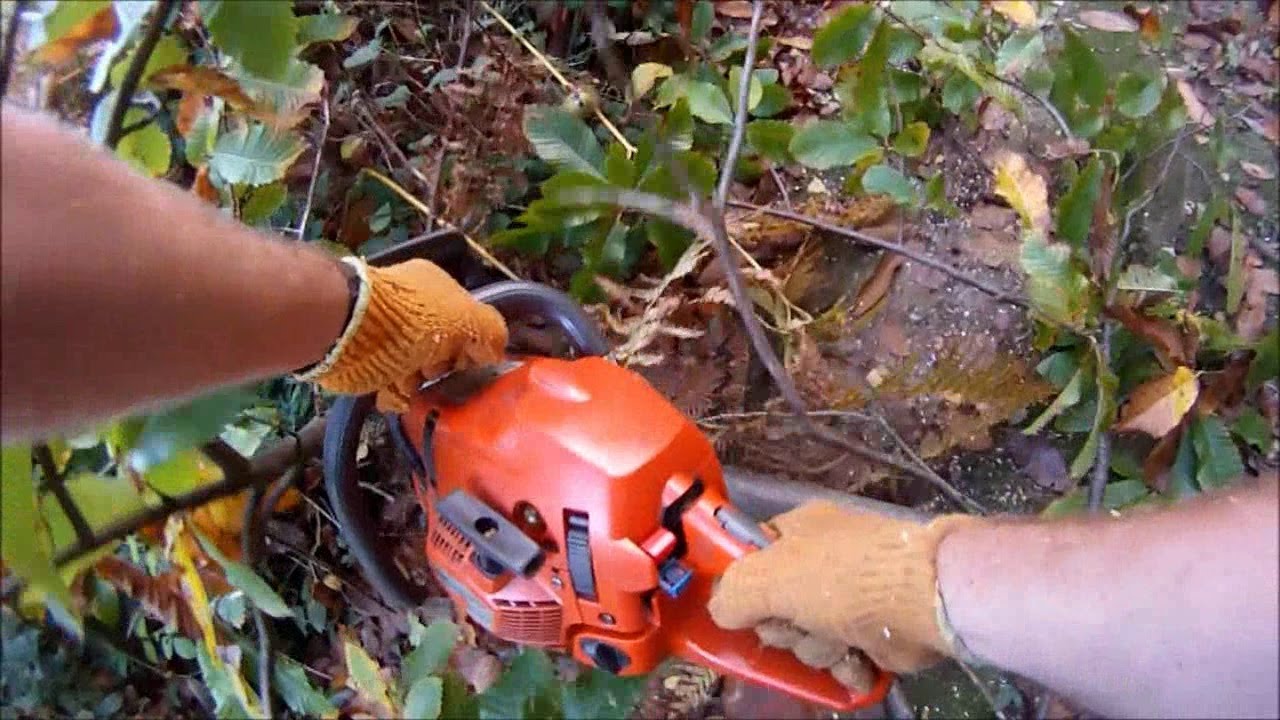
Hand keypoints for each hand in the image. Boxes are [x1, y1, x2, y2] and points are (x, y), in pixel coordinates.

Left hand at [301, 259, 506, 410]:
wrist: (348, 330)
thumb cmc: (411, 321)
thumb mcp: (466, 318)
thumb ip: (490, 332)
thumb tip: (494, 352)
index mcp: (435, 288)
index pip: (466, 321)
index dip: (472, 344)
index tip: (470, 363)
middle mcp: (411, 309)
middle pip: (441, 349)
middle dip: (442, 369)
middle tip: (438, 375)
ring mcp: (386, 334)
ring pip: (416, 371)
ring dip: (417, 384)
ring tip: (409, 384)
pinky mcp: (366, 359)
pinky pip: (391, 385)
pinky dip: (394, 393)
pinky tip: (394, 392)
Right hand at [708, 502, 980, 679]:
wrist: (923, 599)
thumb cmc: (841, 577)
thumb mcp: (769, 577)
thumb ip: (732, 592)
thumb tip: (721, 609)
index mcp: (797, 532)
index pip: (753, 557)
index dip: (745, 584)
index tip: (741, 609)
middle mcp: (823, 561)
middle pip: (777, 607)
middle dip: (786, 627)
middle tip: (797, 624)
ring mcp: (851, 598)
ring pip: (807, 638)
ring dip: (819, 649)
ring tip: (840, 641)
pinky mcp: (874, 631)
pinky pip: (842, 657)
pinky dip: (849, 666)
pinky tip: (857, 662)